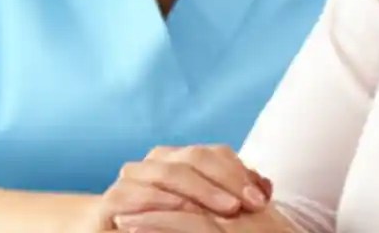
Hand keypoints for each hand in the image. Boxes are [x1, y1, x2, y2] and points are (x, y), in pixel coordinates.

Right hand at [90, 145, 271, 230]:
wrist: (111, 231)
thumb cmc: (166, 222)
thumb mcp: (203, 208)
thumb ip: (231, 193)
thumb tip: (266, 185)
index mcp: (178, 158)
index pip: (213, 153)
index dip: (239, 172)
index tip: (263, 197)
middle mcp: (154, 162)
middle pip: (192, 159)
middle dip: (223, 181)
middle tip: (246, 205)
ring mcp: (131, 178)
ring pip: (168, 175)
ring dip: (199, 193)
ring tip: (225, 211)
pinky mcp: (112, 200)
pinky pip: (136, 196)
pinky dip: (160, 204)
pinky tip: (182, 215)